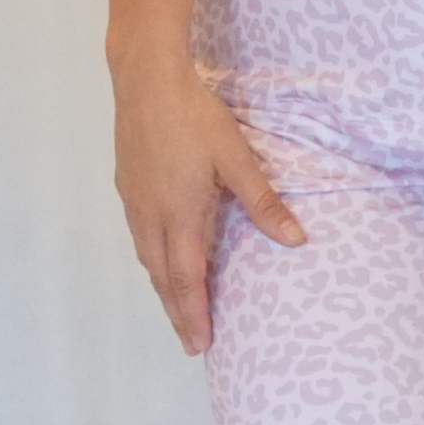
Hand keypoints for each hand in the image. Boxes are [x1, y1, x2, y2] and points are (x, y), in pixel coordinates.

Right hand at [112, 56, 305, 356]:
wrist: (146, 79)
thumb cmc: (194, 115)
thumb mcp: (236, 158)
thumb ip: (264, 202)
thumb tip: (295, 239)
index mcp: (180, 214)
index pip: (186, 279)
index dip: (194, 314)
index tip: (201, 345)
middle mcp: (151, 215)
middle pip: (162, 278)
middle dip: (177, 313)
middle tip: (191, 343)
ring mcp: (135, 202)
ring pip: (147, 259)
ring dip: (163, 289)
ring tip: (178, 310)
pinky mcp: (128, 186)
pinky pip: (139, 238)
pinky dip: (153, 261)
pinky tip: (161, 258)